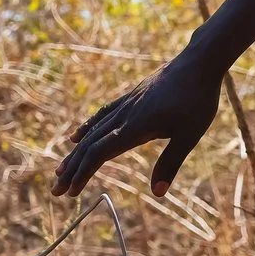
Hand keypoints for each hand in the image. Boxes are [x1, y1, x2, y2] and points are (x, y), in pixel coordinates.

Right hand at [53, 50, 222, 197]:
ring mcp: (126, 105)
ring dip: (75, 152)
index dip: (82, 174)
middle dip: (71, 169)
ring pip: (93, 131)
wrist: (199, 62)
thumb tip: (158, 193)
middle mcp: (124, 116)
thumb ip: (170, 163)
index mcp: (135, 127)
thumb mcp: (189, 134)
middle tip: (55, 190)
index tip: (70, 192)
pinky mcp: (131, 97)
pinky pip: (102, 115)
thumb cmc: (198, 99)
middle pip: (89, 145)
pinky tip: (76, 135)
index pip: (99, 154)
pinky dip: (87, 127)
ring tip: (61, 169)